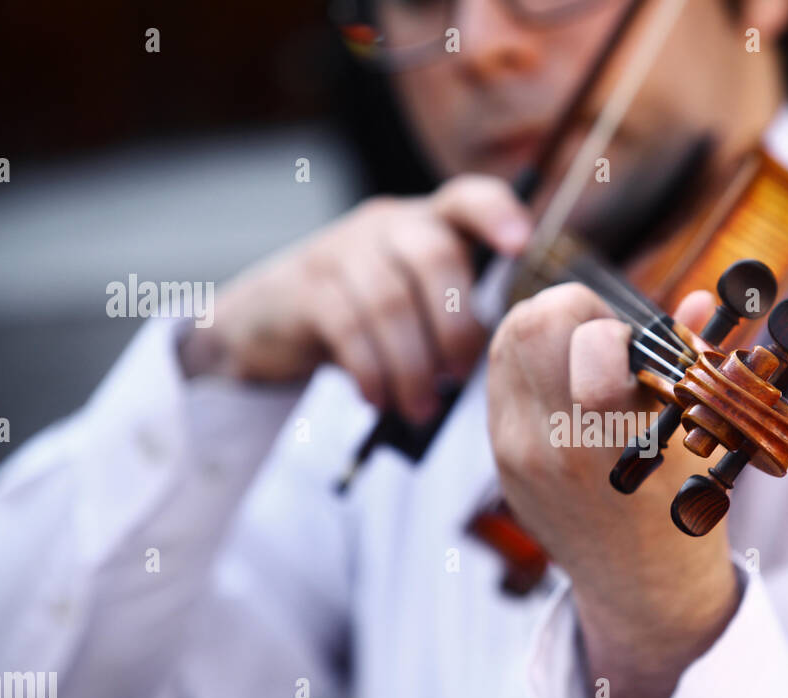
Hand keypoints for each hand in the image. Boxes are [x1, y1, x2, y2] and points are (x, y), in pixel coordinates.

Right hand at [180, 175, 531, 423]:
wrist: (267, 321)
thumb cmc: (365, 316)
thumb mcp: (415, 299)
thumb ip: (457, 312)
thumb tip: (504, 358)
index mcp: (428, 223)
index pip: (468, 198)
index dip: (497, 213)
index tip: (521, 245)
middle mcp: (388, 225)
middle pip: (434, 256)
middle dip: (454, 327)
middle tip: (457, 378)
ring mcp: (342, 250)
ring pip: (391, 302)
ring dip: (412, 366)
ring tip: (420, 408)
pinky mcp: (306, 288)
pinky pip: (349, 329)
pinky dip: (372, 371)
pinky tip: (379, 398)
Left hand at [487, 281, 744, 697]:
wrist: (641, 587)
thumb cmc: (685, 506)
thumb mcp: (704, 436)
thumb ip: (697, 361)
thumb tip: (702, 299)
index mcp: (611, 440)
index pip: (573, 329)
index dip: (602, 314)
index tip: (629, 336)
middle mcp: (551, 447)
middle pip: (525, 324)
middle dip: (568, 310)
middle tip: (603, 335)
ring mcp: (514, 455)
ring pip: (503, 344)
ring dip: (543, 331)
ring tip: (584, 357)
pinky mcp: (499, 460)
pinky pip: (499, 380)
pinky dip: (529, 364)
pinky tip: (566, 387)